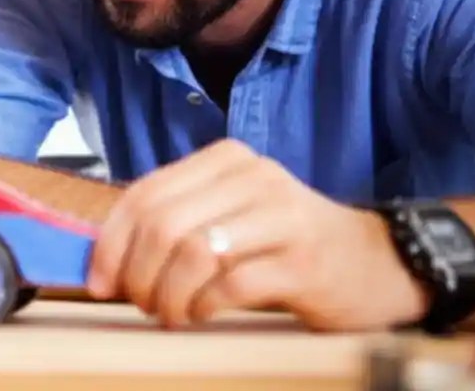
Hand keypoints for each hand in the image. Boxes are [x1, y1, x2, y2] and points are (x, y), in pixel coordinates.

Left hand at [86, 139, 428, 329]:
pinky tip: (200, 314)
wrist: (374, 263)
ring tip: (169, 312)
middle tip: (138, 301)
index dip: (111, 242)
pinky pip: (230, 285)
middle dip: (137, 272)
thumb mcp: (230, 215)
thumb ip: (175, 221)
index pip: (145, 194)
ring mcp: (281, 217)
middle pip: (163, 223)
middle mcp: (254, 178)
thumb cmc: (284, 243)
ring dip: (167, 293)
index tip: (100, 279)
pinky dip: (202, 306)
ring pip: (193, 252)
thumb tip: (103, 256)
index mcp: (226, 160)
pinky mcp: (302, 261)